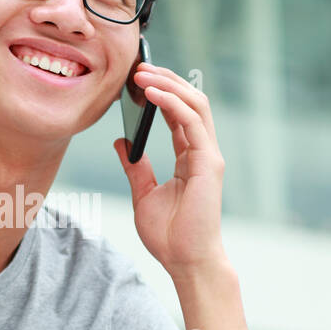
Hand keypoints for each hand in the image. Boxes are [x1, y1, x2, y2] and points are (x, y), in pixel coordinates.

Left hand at [113, 64, 226, 273]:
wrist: (185, 261)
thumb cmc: (170, 235)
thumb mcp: (143, 194)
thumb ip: (135, 166)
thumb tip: (121, 141)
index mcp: (189, 157)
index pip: (179, 113)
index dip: (161, 92)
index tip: (136, 79)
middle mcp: (202, 152)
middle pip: (190, 101)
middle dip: (166, 80)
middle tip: (138, 68)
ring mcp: (208, 156)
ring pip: (195, 104)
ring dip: (169, 85)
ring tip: (143, 75)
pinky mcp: (209, 163)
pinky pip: (192, 122)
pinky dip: (173, 103)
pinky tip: (152, 94)